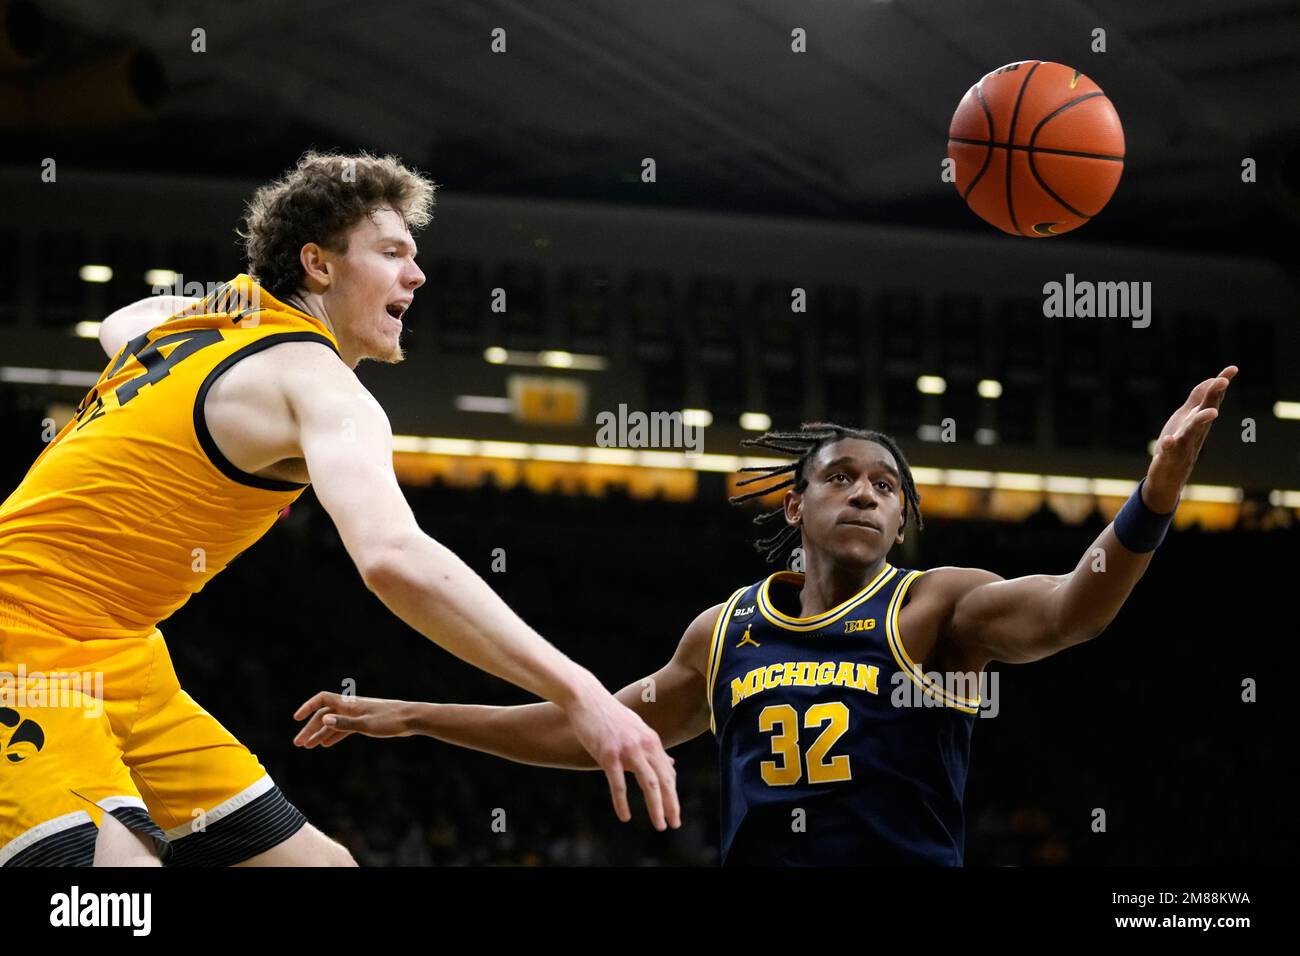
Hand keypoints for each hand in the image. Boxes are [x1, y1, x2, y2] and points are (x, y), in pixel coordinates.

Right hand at [292, 691, 412, 747]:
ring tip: (307, 746)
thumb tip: (324, 719)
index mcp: (349, 704)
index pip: (322, 700)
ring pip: (333, 723)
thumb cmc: (390, 720)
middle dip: (310, 728)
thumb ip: (345, 723)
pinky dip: (333, 736)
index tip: (296, 719)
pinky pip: (344, 728)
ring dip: (320, 734)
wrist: (411, 719)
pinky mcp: (365, 722)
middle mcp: (351, 707)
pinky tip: (325, 744)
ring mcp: (357, 715)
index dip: (308, 707)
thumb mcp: (366, 724)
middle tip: (298, 744)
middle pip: (325, 715)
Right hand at [563, 686, 680, 830]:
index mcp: (652, 740)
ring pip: (649, 783)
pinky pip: (618, 784)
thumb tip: (672, 765)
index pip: (668, 773)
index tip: (674, 813)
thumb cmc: (610, 716)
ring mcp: (627, 749)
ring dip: (656, 807)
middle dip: (672, 805)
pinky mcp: (608, 754)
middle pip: (664, 780)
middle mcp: (644, 745)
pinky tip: (625, 817)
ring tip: (660, 824)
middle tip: (674, 824)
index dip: (673, 794)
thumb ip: (653, 749)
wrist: (587, 698)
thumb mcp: (637, 730)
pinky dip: (622, 802)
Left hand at [1144, 365, 1236, 511]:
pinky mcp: (1169, 457)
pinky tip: (1169, 441)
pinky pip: (1170, 451)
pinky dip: (1170, 445)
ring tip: (1211, 413)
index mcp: (1198, 420)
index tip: (1233, 368)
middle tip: (1222, 382)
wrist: (1169, 476)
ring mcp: (1183, 445)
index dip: (1220, 383)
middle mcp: (1195, 431)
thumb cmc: (1179, 443)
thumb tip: (1211, 379)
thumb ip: (1197, 399)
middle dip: (1213, 397)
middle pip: (1205, 411)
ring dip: (1201, 421)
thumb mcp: (1187, 417)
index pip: (1211, 399)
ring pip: (1192, 431)